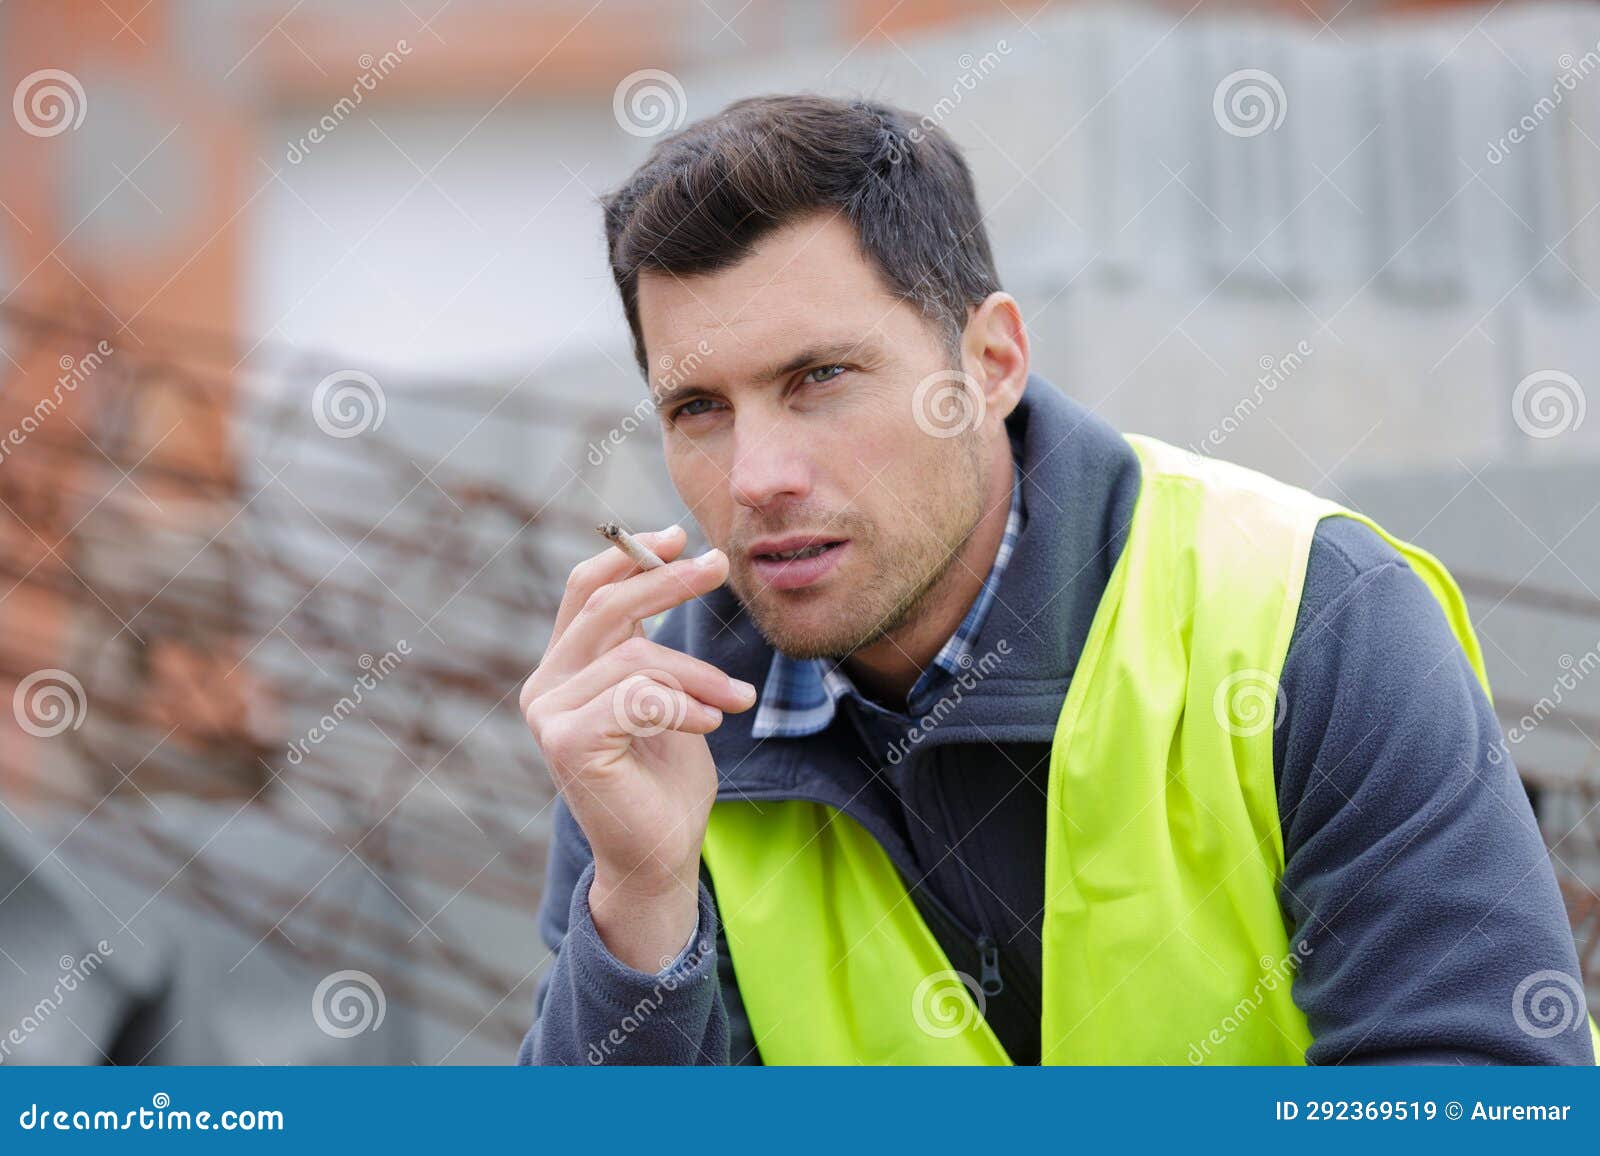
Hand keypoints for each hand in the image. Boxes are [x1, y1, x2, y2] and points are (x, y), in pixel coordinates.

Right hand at [520, 525, 756, 969]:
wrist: (659, 856)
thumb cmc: (666, 778)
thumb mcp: (665, 695)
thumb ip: (651, 644)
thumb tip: (673, 564)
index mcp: (565, 668)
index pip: (584, 590)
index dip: (628, 555)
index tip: (679, 536)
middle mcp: (545, 686)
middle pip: (603, 606)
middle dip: (667, 581)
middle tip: (720, 566)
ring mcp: (549, 715)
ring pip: (634, 656)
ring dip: (698, 674)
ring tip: (736, 698)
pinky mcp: (568, 743)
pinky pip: (638, 696)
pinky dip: (685, 705)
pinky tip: (711, 723)